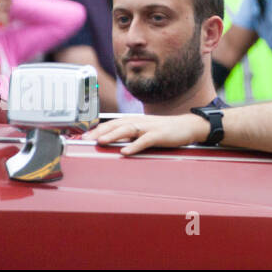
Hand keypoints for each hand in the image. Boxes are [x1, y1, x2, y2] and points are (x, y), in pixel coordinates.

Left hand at [84, 114, 209, 155]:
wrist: (189, 126)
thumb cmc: (166, 131)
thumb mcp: (145, 132)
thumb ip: (130, 136)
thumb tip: (112, 144)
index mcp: (135, 120)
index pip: (112, 123)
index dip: (97, 128)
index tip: (82, 136)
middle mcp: (140, 121)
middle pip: (116, 124)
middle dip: (100, 131)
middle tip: (85, 139)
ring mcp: (150, 127)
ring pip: (128, 129)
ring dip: (113, 135)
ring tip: (100, 142)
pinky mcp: (160, 135)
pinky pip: (145, 140)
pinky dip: (135, 145)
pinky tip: (126, 151)